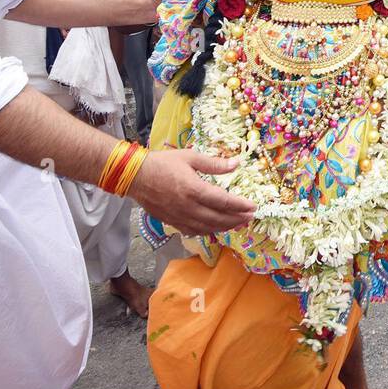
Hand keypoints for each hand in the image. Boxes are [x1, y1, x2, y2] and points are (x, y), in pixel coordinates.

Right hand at [127, 148, 256, 235]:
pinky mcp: (172, 222)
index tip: (253, 206)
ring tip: (238, 224)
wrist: (134, 176)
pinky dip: (208, 231)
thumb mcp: (190, 157)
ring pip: (208, 228)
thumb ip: (214, 163)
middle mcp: (189, 207)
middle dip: (237, 219)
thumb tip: (236, 163)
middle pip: (219, 218)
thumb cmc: (162, 163)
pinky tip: (215, 228)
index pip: (224, 201)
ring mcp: (180, 217)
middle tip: (250, 217)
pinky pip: (194, 231)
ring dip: (225, 227)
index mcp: (194, 189)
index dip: (240, 206)